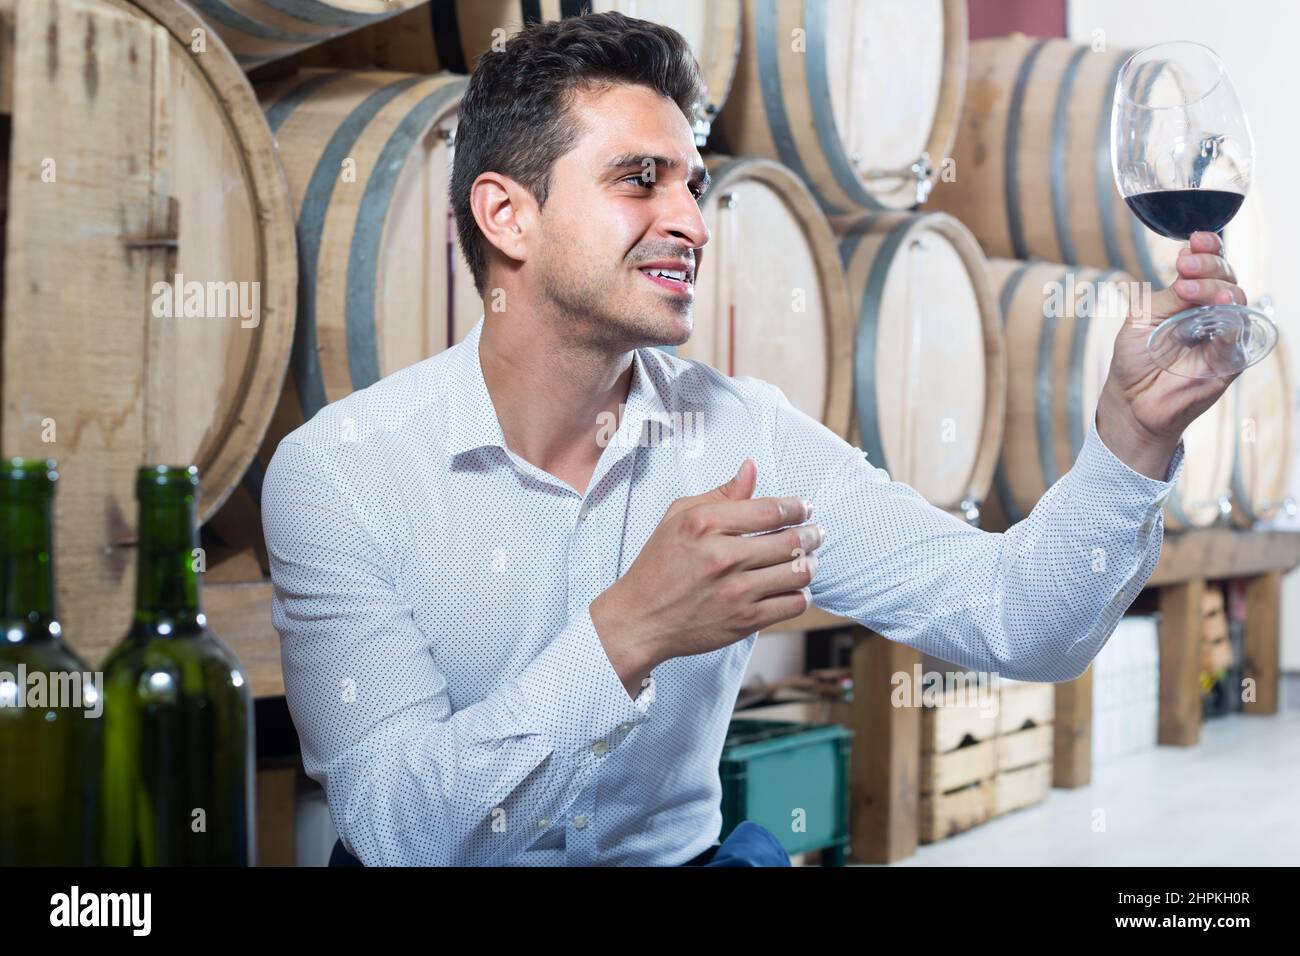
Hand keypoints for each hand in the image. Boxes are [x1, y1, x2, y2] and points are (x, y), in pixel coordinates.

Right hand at [589, 459, 823, 696]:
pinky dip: (801, 594)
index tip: (805, 508)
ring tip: (809, 559)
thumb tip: (751, 468)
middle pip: (791, 540)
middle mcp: (723, 556)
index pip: (771, 510)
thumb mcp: (679, 517)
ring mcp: (736, 592)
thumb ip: (720, 494)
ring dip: (811, 564)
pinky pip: (793, 605)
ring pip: (798, 573)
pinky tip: (794, 587)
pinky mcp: (744, 621)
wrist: (640, 619)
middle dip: (812, 534)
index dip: (797, 507)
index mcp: (705, 524)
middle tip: (816, 533)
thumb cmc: (658, 565)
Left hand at [1099, 230, 1245, 478]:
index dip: (1207, 248)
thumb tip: (1188, 278)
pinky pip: (1238, 333)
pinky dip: (1230, 317)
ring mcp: (1222, 332)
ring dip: (1216, 288)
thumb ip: (1165, 298)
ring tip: (1189, 289)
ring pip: (1236, 299)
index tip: (1195, 239)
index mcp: (1189, 295)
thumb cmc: (1135, 358)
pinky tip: (1218, 307)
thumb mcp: (1142, 319)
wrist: (1132, 400)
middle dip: (1208, 265)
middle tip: (1185, 266)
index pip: (1207, 265)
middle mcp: (1210, 310)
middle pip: (1225, 276)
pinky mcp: (1230, 357)